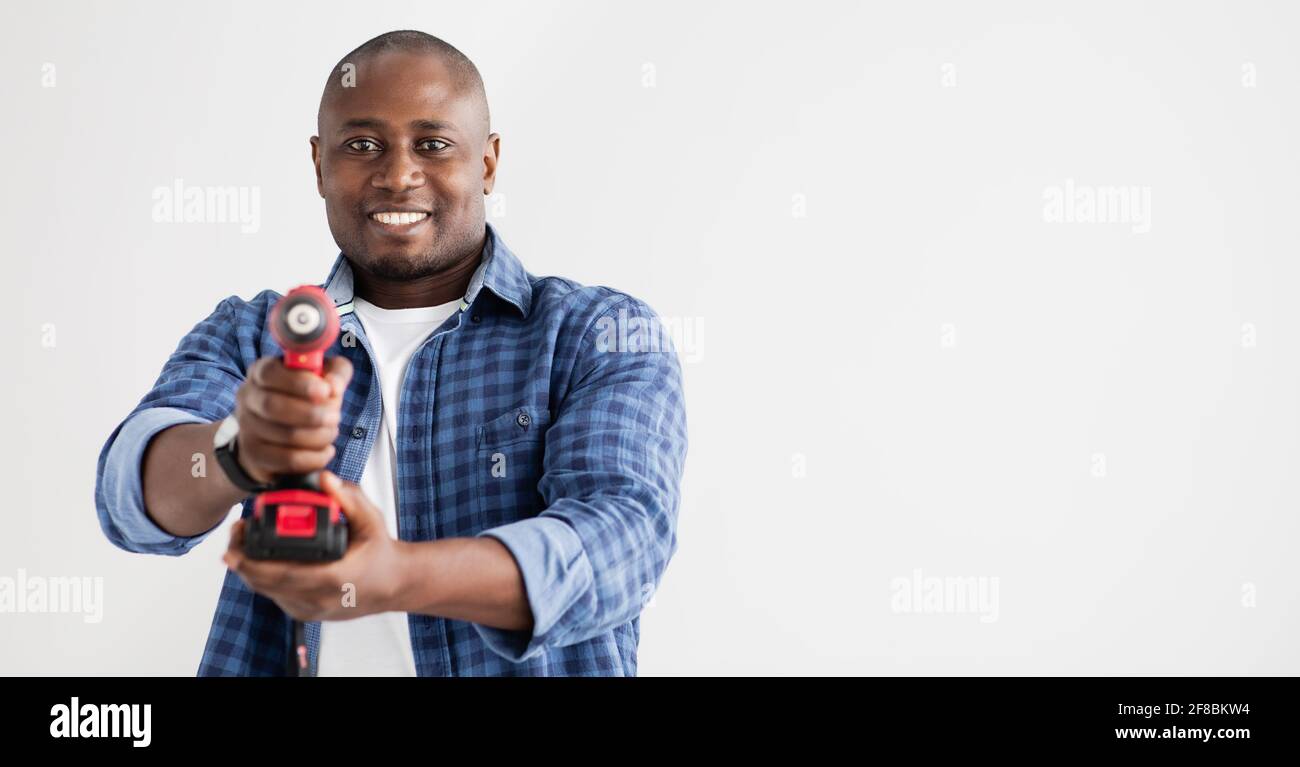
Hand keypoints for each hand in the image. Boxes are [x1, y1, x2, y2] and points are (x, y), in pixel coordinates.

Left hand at [223, 470, 410, 620]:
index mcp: (335, 577)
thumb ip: (348, 497)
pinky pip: (276, 596)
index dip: (254, 564)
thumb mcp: (370, 520)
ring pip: (268, 592)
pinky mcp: (306, 613)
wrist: (393, 584)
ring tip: (240, 545)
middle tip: (233, 539)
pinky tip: (257, 560)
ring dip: (250, 570)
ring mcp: (311, 609)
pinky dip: (263, 579)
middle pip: (268, 585)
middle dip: (243, 562)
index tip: (234, 550)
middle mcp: (320, 598)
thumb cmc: (380, 552)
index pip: (284, 575)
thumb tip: (324, 478)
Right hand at [232, 355, 352, 483]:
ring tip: (332, 432)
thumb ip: (336, 373)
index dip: (298, 382)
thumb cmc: (309, 396)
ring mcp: (246, 426)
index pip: (269, 373)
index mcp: (261, 371)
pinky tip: (326, 451)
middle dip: (310, 414)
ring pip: (283, 435)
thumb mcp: (326, 377)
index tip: (325, 391)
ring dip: (317, 436)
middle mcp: (248, 397)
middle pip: (271, 406)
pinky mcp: (254, 454)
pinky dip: (313, 458)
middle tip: (335, 417)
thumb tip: (333, 386)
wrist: (286, 431)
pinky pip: (286, 459)